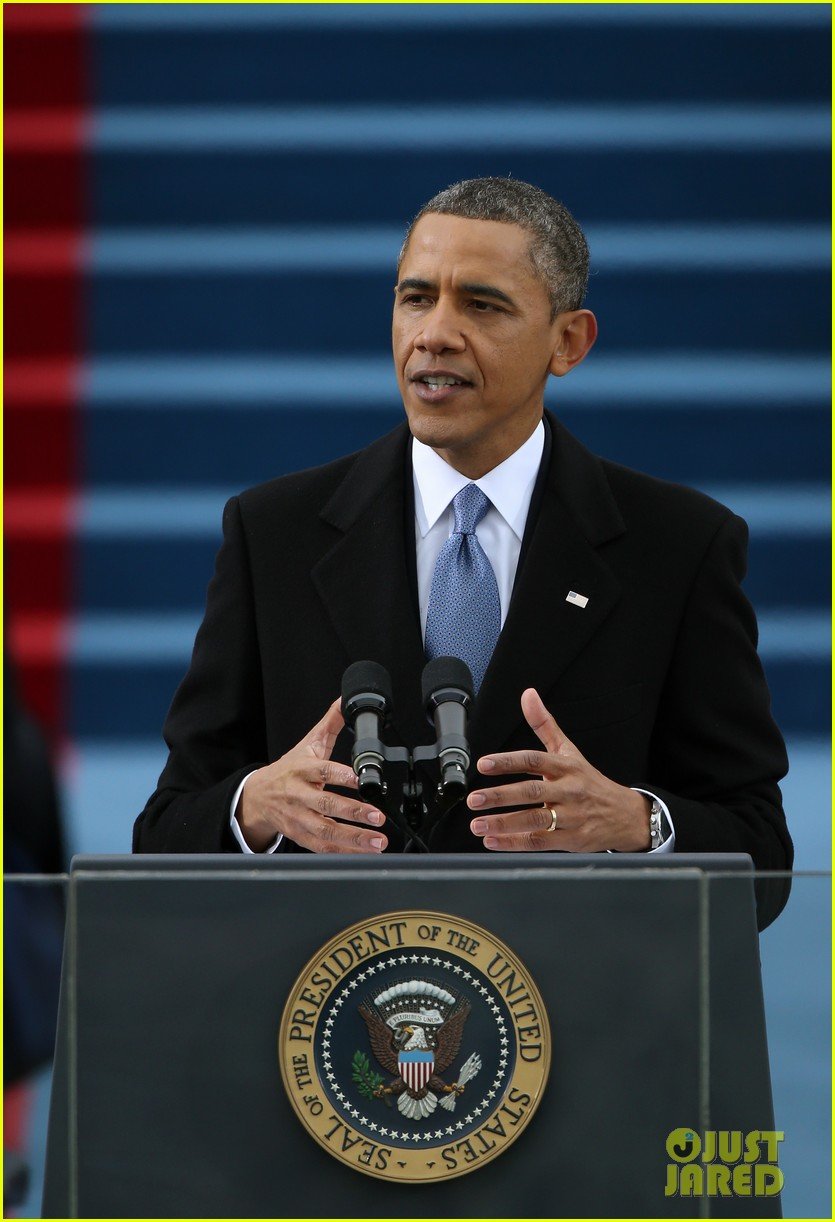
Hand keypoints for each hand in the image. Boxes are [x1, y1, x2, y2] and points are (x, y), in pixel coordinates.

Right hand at [237, 698, 387, 852]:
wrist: (258, 796)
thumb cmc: (288, 770)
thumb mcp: (308, 744)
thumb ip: (330, 723)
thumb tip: (345, 700)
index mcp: (303, 769)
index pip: (324, 771)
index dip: (343, 776)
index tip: (363, 779)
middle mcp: (299, 795)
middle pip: (326, 804)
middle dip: (353, 812)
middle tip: (378, 816)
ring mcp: (298, 818)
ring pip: (325, 830)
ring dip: (353, 838)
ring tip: (378, 841)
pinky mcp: (299, 836)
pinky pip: (322, 847)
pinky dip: (343, 852)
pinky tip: (363, 853)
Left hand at [467, 688, 650, 852]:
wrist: (625, 815)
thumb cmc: (590, 782)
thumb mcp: (569, 751)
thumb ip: (545, 724)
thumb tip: (528, 695)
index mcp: (565, 767)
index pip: (534, 760)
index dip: (508, 762)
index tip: (484, 764)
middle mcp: (568, 790)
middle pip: (532, 792)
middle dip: (500, 796)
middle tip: (474, 799)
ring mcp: (571, 816)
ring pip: (535, 820)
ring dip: (503, 823)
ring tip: (478, 824)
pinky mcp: (572, 840)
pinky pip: (541, 842)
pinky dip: (515, 843)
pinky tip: (494, 841)